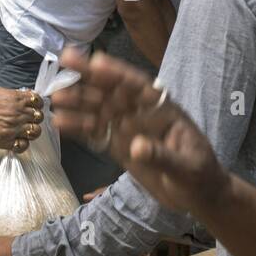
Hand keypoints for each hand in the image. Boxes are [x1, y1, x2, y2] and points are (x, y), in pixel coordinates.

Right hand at [0, 86, 42, 151]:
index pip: (38, 101)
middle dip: (34, 118)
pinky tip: (14, 141)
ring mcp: (13, 128)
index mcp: (15, 98)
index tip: (31, 107)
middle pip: (39, 118)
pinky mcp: (5, 142)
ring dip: (30, 132)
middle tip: (26, 120)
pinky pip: (24, 145)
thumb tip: (22, 100)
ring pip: (36, 132)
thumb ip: (12, 97)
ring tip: (21, 132)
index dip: (36, 105)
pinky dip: (22, 144)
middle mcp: (18, 113)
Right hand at [51, 49, 229, 214]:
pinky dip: (79, 129)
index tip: (97, 61)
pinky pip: (97, 134)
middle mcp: (143, 113)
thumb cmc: (200, 175)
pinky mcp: (120, 146)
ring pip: (100, 110)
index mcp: (164, 109)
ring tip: (56, 98)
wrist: (198, 196)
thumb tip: (136, 146)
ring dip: (79, 103)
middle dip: (90, 76)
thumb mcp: (187, 168)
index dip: (118, 73)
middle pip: (114, 90)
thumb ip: (162, 156)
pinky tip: (60, 123)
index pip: (139, 86)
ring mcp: (129, 129)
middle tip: (64, 59)